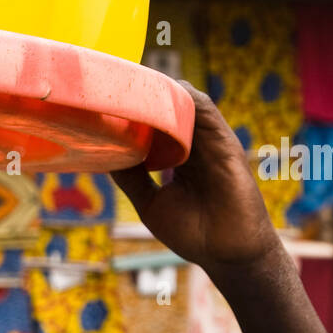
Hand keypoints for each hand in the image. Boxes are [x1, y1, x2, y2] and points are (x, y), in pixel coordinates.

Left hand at [110, 82, 282, 280]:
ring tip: (135, 79)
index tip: (107, 98)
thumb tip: (105, 155)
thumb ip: (131, 178)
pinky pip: (208, 115)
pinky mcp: (225, 147)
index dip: (135, 112)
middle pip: (168, 112)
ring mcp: (210, 145)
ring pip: (187, 107)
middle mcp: (194, 147)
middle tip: (115, 80)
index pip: (154, 126)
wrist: (227, 254)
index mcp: (177, 158)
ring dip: (163, 92)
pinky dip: (189, 100)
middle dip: (145, 96)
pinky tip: (169, 90)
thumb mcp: (151, 202)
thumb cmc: (193, 232)